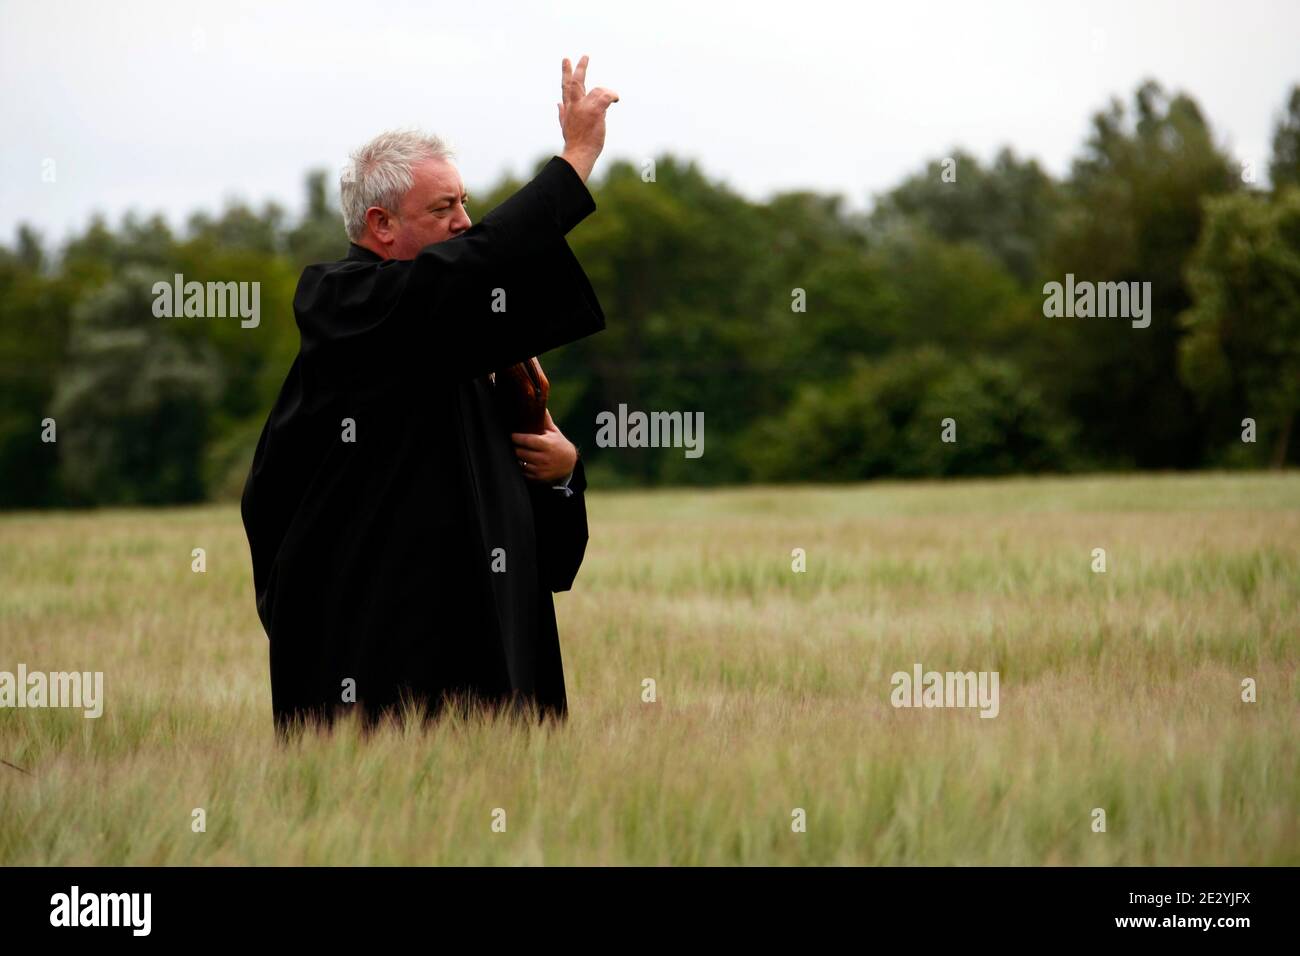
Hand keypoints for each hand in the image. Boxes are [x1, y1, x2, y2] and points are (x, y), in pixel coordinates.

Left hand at [512, 409, 577, 482]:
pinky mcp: (538, 477)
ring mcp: (541, 469)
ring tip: (515, 451)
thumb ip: (544, 419)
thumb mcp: (554, 431)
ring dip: (516, 457)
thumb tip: (539, 404)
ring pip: (521, 462)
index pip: (528, 441)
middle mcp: (544, 458)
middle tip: (510, 443)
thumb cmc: (558, 444)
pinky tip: (521, 460)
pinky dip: (521, 466)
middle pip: (521, 452)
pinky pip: (523, 472)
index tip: (512, 435)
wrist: (569, 464)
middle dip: (515, 447)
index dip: (517, 438)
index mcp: (547, 445)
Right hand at [557, 55, 618, 182]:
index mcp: (568, 108)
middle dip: (580, 68)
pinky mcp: (595, 111)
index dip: (566, 72)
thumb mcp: (565, 125)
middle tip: (585, 56)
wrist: (578, 153)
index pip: (566, 87)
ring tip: (613, 98)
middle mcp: (575, 105)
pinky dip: (612, 95)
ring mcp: (584, 107)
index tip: (567, 60)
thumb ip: (562, 113)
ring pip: (597, 90)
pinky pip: (606, 96)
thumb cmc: (575, 143)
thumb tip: (557, 104)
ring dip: (606, 93)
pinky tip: (616, 99)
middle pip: (575, 82)